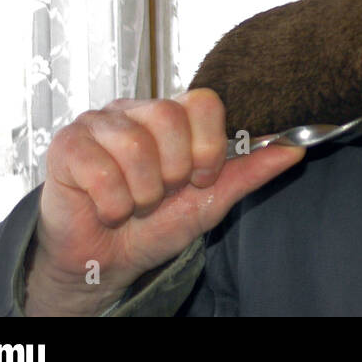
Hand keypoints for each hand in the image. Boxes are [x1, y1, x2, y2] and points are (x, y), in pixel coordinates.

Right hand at [25, 88, 303, 314]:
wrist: (107, 260)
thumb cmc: (156, 225)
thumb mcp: (211, 200)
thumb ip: (250, 171)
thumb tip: (296, 148)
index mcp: (173, 115)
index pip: (204, 101)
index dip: (209, 145)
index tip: (202, 177)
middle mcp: (136, 109)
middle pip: (169, 116)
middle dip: (174, 171)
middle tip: (163, 193)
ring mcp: (98, 123)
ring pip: (134, 144)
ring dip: (142, 192)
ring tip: (136, 203)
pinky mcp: (66, 145)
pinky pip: (100, 169)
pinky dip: (112, 203)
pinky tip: (109, 209)